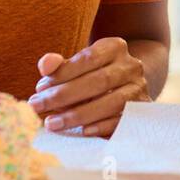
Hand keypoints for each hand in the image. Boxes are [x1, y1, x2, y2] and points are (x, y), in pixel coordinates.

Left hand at [29, 37, 147, 136]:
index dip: (63, 74)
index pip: (88, 59)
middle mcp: (131, 66)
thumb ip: (58, 64)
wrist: (126, 84)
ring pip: (112, 102)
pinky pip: (122, 120)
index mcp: (115, 47)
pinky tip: (82, 132)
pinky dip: (102, 126)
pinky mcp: (141, 111)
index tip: (39, 88)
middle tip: (38, 106)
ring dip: (79, 115)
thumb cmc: (92, 74)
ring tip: (52, 123)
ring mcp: (139, 89)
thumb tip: (45, 66)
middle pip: (99, 81)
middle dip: (65, 96)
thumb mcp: (76, 65)